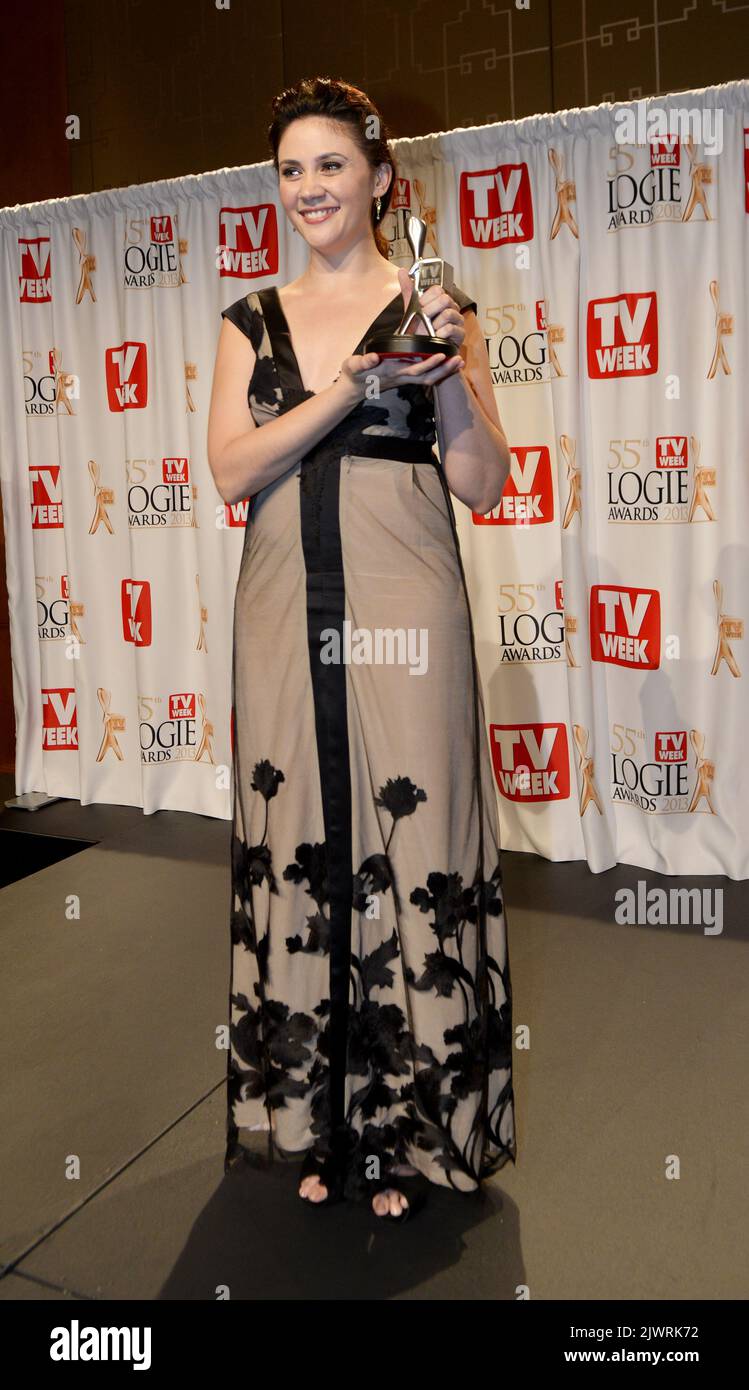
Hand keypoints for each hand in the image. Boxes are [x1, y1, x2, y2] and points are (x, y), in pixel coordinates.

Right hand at [337, 346, 463, 401]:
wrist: (354, 388)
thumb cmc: (354, 374)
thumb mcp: (353, 365)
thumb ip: (363, 362)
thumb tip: (374, 358)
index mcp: (391, 371)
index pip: (413, 369)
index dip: (428, 363)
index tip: (441, 355)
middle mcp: (401, 376)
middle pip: (426, 376)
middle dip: (443, 369)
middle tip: (458, 359)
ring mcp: (404, 378)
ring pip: (428, 378)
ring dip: (444, 371)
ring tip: (459, 361)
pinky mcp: (405, 378)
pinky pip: (425, 377)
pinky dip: (438, 371)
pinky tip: (449, 364)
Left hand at [396, 264, 466, 354]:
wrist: (422, 348)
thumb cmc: (420, 328)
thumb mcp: (411, 307)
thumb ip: (408, 289)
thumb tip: (402, 271)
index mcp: (442, 300)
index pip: (438, 289)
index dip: (426, 297)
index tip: (420, 306)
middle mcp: (452, 308)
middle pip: (445, 299)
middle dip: (430, 310)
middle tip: (424, 318)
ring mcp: (458, 321)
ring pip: (448, 313)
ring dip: (434, 323)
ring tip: (431, 329)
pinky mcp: (460, 334)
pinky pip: (450, 328)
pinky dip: (440, 333)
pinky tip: (436, 336)